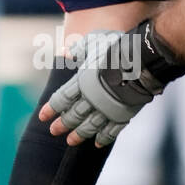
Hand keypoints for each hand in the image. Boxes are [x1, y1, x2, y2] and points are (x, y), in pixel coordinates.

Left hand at [39, 23, 180, 146]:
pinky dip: (104, 137)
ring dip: (79, 134)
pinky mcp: (124, 114)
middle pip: (74, 115)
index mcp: (83, 80)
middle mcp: (92, 98)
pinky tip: (97, 143)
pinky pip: (112, 130)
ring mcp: (108, 108)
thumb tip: (67, 52)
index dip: (51, 109)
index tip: (43, 117)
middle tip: (54, 132)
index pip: (62, 98)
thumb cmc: (117, 47)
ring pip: (90, 125)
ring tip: (71, 141)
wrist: (142, 60)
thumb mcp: (94, 41)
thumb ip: (79, 49)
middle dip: (62, 124)